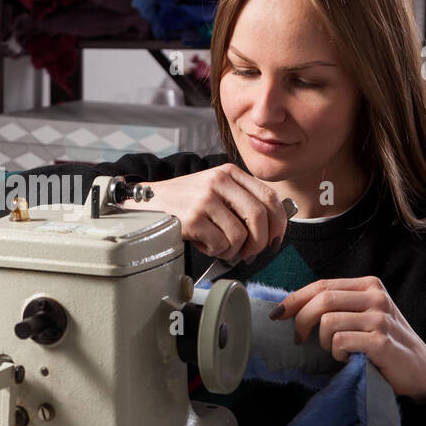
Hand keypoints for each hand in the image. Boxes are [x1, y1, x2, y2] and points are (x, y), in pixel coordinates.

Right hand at [125, 164, 288, 262]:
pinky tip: (203, 242)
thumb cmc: (184, 202)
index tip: (275, 239)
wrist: (146, 203)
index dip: (279, 223)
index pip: (269, 196)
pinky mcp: (193, 218)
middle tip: (250, 253)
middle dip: (259, 242)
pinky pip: (220, 245)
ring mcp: (205, 199)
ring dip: (233, 250)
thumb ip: (241, 201)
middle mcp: (219, 181)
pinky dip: (215, 251)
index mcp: (229, 172)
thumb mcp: (215, 190)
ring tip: (218, 245)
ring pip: (240, 235)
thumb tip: (271, 231)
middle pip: (259, 216)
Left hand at [270, 277, 425, 401]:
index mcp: (369, 285)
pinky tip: (349, 358)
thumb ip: (338, 306)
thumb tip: (291, 307)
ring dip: (324, 342)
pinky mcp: (381, 342)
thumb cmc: (384, 343)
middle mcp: (376, 297)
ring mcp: (380, 319)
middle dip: (301, 320)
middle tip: (299, 339)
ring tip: (337, 350)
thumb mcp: (364, 315)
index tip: (278, 314)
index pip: (322, 285)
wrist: (421, 370)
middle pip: (322, 300)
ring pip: (328, 322)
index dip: (295, 299)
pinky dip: (338, 354)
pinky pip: (340, 343)